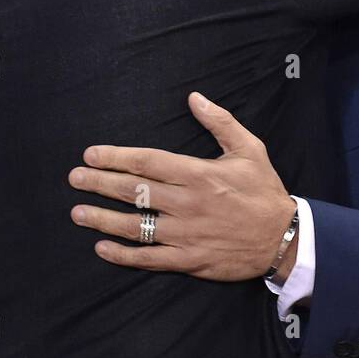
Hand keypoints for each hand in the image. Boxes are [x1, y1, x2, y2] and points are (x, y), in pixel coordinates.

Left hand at [68, 92, 297, 281]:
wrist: (284, 239)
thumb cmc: (264, 191)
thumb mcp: (249, 148)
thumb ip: (220, 122)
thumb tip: (194, 97)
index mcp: (198, 174)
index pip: (147, 162)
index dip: (115, 157)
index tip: (91, 155)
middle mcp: (187, 204)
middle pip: (134, 191)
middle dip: (99, 183)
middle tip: (73, 178)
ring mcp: (186, 234)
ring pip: (135, 226)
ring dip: (103, 219)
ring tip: (77, 212)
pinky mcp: (189, 260)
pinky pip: (149, 258)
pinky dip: (123, 255)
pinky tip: (101, 248)